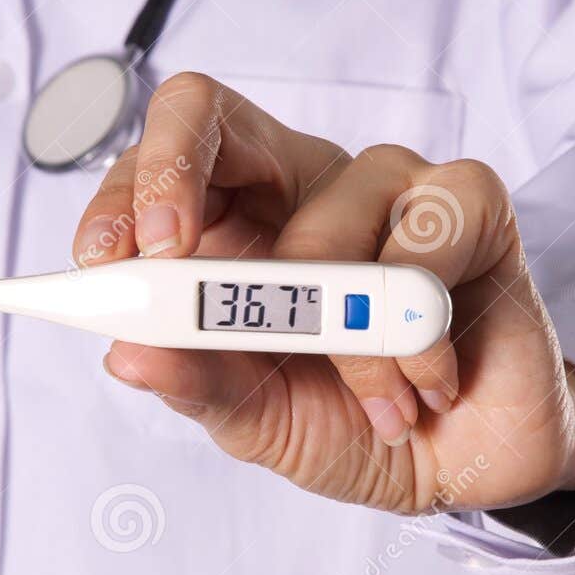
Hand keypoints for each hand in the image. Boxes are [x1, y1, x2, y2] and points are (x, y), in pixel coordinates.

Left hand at [73, 73, 574, 515]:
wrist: (467, 466)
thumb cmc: (357, 426)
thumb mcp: (261, 419)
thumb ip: (199, 382)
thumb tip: (125, 353)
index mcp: (238, 227)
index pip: (160, 164)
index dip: (124, 194)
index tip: (106, 263)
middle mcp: (303, 188)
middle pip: (207, 108)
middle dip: (171, 174)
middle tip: (169, 255)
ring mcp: (386, 187)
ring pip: (327, 211)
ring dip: (341, 334)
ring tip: (376, 405)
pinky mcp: (468, 203)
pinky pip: (424, 235)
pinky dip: (417, 331)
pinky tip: (428, 382)